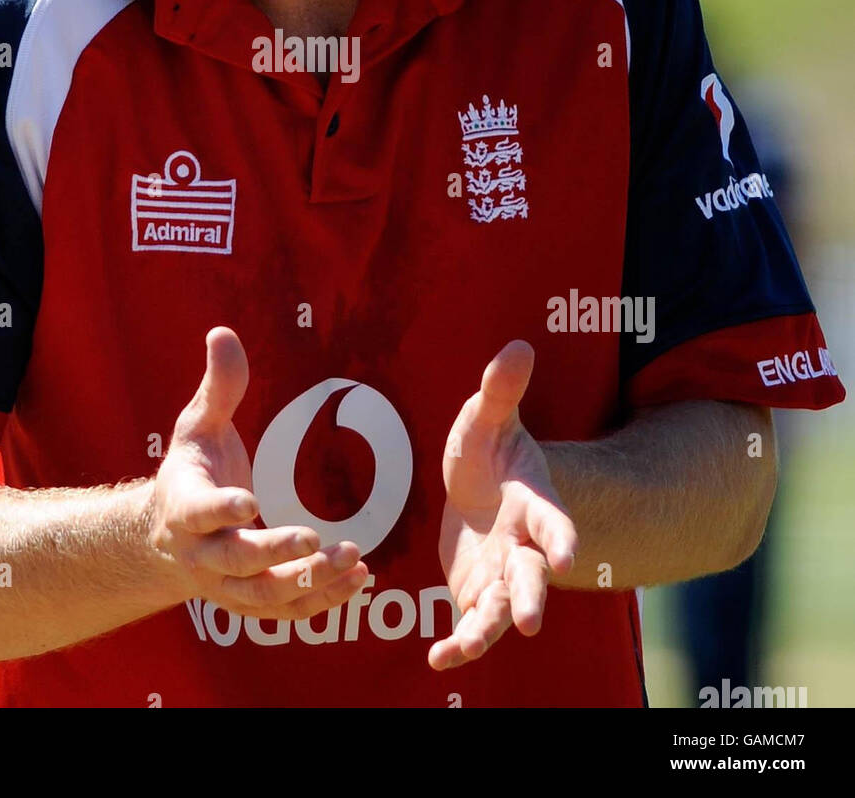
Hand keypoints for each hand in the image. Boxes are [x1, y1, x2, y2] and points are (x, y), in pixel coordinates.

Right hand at [149, 326, 367, 618]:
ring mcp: (224, 585)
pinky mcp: (248, 602)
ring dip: (309, 583)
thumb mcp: (197, 425)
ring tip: (354, 559)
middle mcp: (200, 554)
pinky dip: (322, 602)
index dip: (223, 509)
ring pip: (264, 595)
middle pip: (236, 563)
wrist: (162, 537)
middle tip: (316, 538)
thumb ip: (217, 386)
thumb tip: (223, 332)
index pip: (201, 512)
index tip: (250, 500)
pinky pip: (284, 611)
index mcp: (184, 506)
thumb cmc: (191, 470)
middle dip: (276, 552)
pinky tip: (359, 580)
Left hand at [430, 340, 576, 669]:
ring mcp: (501, 575)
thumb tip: (518, 343)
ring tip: (468, 645)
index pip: (553, 521)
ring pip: (500, 607)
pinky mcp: (476, 594)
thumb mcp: (487, 419)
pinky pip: (471, 624)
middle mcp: (524, 547)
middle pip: (531, 575)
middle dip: (531, 596)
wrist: (475, 491)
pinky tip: (438, 662)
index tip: (567, 555)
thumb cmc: (487, 453)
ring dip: (488, 628)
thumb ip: (501, 390)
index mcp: (533, 504)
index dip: (561, 536)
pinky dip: (459, 646)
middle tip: (529, 621)